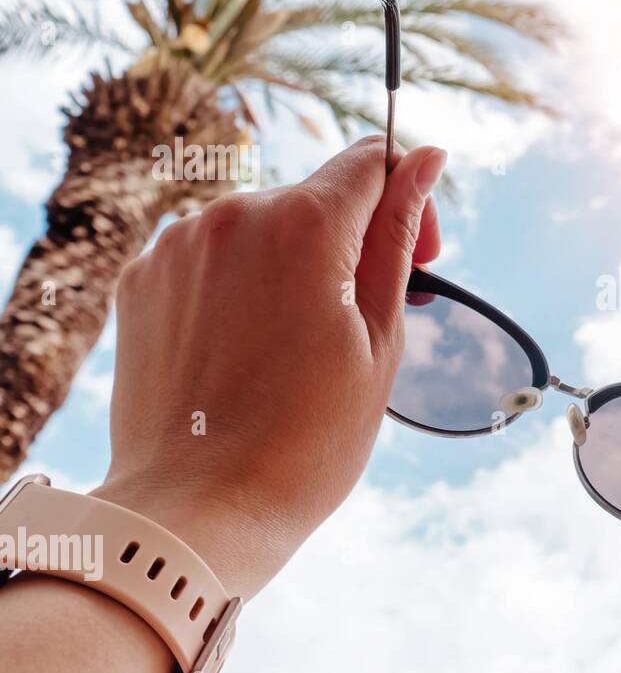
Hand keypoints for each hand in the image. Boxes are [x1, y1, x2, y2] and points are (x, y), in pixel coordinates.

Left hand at [92, 137, 445, 596]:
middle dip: (352, 242)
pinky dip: (241, 286)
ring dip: (294, 265)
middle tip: (365, 321)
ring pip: (262, 229)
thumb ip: (398, 236)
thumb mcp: (381, 338)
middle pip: (315, 198)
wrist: (200, 514)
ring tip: (300, 348)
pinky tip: (250, 351)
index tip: (418, 259)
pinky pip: (212, 257)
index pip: (369, 162)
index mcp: (303, 226)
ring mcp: (178, 246)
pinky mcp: (143, 280)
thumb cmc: (308, 441)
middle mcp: (233, 216)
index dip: (408, 200)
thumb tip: (425, 158)